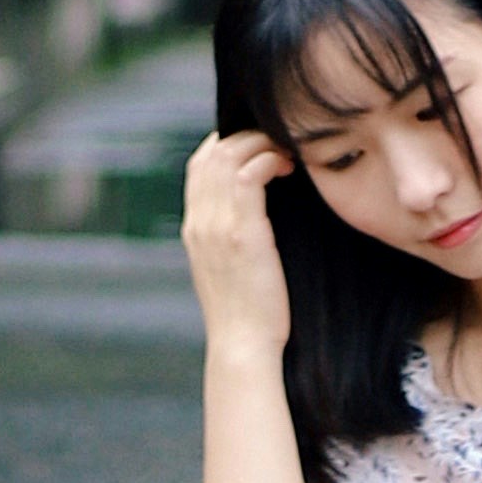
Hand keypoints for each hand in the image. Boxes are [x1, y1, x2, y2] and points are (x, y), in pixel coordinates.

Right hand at [181, 124, 295, 351]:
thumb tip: (258, 212)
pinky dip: (268, 159)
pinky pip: (249, 175)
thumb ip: (232, 235)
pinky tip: (287, 167)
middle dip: (245, 136)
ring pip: (228, 157)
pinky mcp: (242, 233)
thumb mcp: (230, 268)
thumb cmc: (248, 313)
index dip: (225, 143)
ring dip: (260, 144)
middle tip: (277, 140)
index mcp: (194, 229)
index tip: (256, 143)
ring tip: (286, 151)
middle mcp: (199, 222)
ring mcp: (216, 226)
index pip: (199, 166)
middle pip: (211, 153)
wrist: (244, 346)